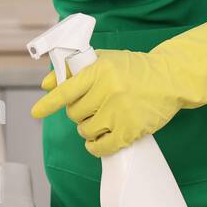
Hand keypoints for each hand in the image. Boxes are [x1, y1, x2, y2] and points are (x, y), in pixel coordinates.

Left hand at [29, 7, 206, 157]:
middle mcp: (107, 91)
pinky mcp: (130, 130)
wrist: (171, 78)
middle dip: (79, 113)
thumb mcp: (105, 60)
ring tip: (101, 120)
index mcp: (99, 70)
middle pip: (75, 113)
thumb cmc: (135, 69)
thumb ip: (75, 70)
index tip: (35, 112)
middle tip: (92, 108)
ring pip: (86, 130)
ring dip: (88, 129)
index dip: (48, 103)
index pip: (66, 90)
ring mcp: (119, 112)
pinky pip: (102, 147)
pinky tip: (99, 141)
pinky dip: (96, 147)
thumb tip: (47, 84)